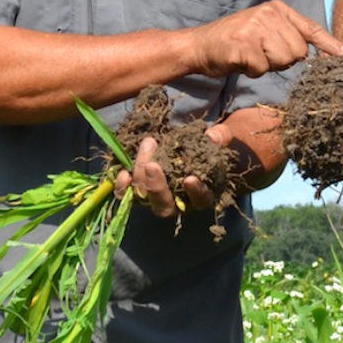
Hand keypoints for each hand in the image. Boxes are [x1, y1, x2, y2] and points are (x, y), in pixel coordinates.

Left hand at [113, 117, 273, 219]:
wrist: (192, 147)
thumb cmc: (208, 148)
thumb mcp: (219, 139)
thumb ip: (219, 138)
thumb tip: (212, 136)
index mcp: (201, 196)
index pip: (200, 200)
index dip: (196, 192)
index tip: (190, 178)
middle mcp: (178, 203)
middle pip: (165, 206)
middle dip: (157, 187)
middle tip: (153, 164)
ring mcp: (157, 198)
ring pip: (145, 198)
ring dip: (140, 176)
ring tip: (148, 145)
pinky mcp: (141, 189)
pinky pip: (127, 194)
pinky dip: (123, 186)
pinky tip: (123, 172)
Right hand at [188, 1, 342, 78]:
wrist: (198, 45)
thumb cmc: (234, 42)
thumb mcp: (263, 29)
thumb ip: (288, 35)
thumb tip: (318, 53)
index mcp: (277, 8)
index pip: (311, 27)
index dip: (330, 44)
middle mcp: (268, 13)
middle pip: (299, 51)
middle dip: (282, 60)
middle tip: (260, 53)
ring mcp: (255, 27)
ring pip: (283, 60)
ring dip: (267, 66)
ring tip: (249, 55)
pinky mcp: (243, 44)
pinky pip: (262, 68)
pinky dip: (251, 71)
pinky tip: (238, 60)